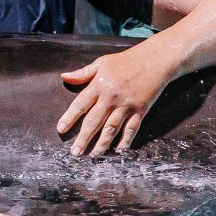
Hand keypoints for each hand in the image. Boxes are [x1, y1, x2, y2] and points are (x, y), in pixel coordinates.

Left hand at [57, 47, 171, 155]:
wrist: (154, 60)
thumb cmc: (126, 60)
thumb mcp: (102, 63)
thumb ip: (83, 73)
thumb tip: (64, 77)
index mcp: (99, 84)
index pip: (80, 104)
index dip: (70, 117)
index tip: (61, 129)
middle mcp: (111, 97)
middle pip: (94, 121)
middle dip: (84, 138)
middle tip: (75, 152)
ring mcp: (126, 105)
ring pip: (111, 128)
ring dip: (102, 144)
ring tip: (93, 155)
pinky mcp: (140, 110)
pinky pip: (131, 129)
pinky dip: (125, 141)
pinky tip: (118, 151)